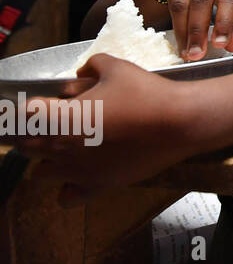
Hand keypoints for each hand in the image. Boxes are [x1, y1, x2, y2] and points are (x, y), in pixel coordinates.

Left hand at [7, 54, 199, 205]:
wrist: (179, 122)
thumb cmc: (147, 92)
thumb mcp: (116, 67)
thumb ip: (91, 66)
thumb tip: (83, 72)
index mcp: (60, 117)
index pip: (21, 117)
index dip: (29, 108)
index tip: (39, 103)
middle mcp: (61, 148)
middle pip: (24, 146)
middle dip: (34, 133)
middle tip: (54, 122)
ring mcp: (77, 171)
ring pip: (39, 173)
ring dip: (47, 160)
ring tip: (68, 148)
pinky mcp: (97, 186)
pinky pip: (66, 198)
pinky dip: (67, 188)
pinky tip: (80, 174)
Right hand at [156, 0, 232, 58]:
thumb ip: (232, 20)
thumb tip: (231, 46)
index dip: (225, 22)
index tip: (220, 43)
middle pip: (203, 1)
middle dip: (199, 31)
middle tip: (198, 53)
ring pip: (183, 3)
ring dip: (184, 32)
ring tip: (188, 52)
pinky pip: (171, 2)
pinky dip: (176, 25)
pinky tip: (180, 40)